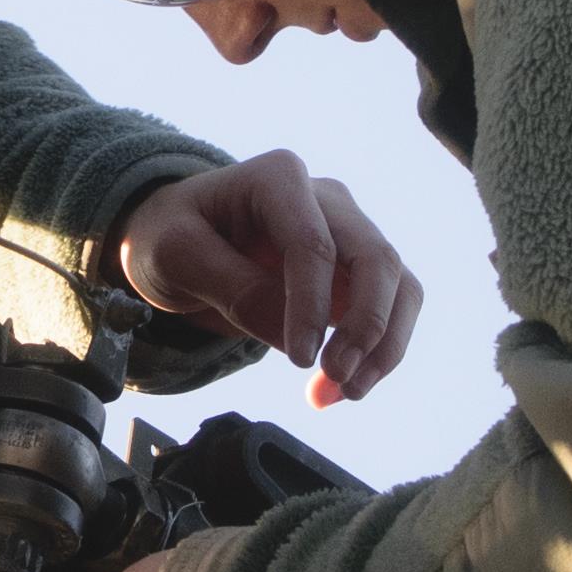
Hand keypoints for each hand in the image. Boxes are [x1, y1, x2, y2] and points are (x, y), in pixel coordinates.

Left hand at [112, 154, 418, 406]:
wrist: (180, 240)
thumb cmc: (172, 236)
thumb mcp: (176, 256)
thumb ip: (234, 288)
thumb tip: (297, 337)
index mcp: (278, 178)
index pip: (314, 243)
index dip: (313, 305)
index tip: (299, 360)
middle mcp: (326, 199)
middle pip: (376, 258)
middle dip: (366, 325)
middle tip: (335, 377)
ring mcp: (349, 233)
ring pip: (399, 284)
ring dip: (384, 346)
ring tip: (345, 393)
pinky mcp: (357, 272)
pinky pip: (393, 309)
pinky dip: (379, 353)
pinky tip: (341, 389)